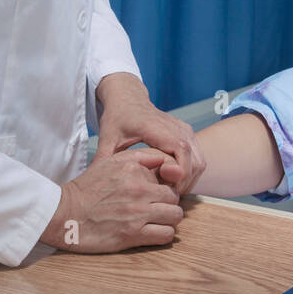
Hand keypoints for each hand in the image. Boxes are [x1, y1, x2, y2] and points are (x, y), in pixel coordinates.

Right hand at [40, 149, 182, 252]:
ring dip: (169, 220)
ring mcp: (138, 213)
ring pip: (175, 216)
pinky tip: (154, 233)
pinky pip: (165, 235)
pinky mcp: (133, 234)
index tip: (157, 194)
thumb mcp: (111, 161)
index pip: (168, 177)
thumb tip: (163, 159)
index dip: (165, 186)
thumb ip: (140, 157)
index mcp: (135, 170)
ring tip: (158, 221)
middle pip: (175, 198)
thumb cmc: (87, 188)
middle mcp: (140, 190)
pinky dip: (164, 235)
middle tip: (159, 209)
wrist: (64, 213)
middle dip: (169, 203)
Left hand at [94, 74, 205, 194]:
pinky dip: (191, 172)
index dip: (180, 170)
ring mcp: (184, 129)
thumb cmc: (118, 117)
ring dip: (189, 178)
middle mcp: (175, 126)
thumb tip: (92, 182)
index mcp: (156, 127)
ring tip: (170, 190)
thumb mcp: (107, 137)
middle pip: (195, 158)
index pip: (180, 149)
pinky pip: (198, 157)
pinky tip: (174, 181)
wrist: (129, 98)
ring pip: (200, 159)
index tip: (168, 186)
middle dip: (185, 181)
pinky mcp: (187, 133)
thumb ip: (103, 158)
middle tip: (167, 196)